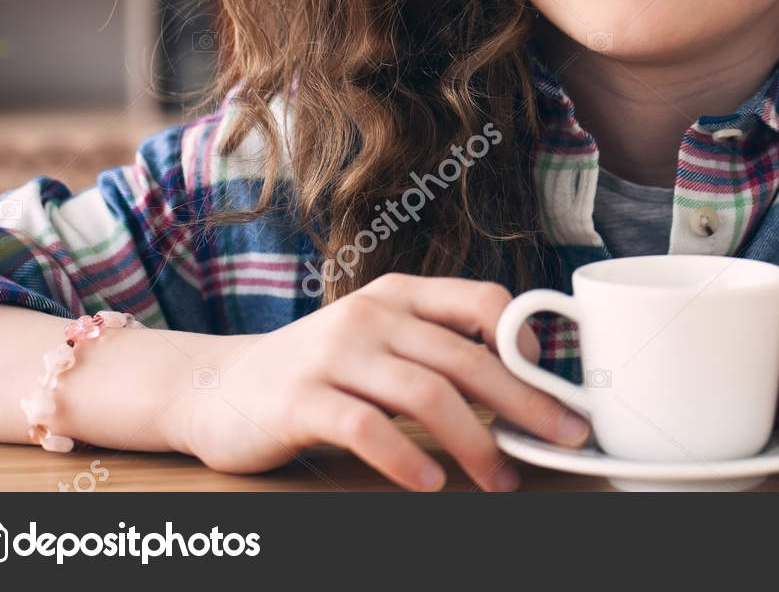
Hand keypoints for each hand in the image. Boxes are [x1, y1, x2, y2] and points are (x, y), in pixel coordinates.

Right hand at [169, 274, 591, 490]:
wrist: (217, 388)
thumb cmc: (316, 371)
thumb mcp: (378, 340)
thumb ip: (435, 348)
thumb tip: (521, 378)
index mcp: (399, 296)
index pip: (483, 301)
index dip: (527, 342)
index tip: (556, 386)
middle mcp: (371, 316)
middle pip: (467, 359)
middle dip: (524, 404)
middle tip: (560, 438)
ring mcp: (334, 355)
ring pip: (427, 394)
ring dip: (475, 443)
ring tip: (499, 479)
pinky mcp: (301, 400)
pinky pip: (367, 428)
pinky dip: (405, 459)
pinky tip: (430, 483)